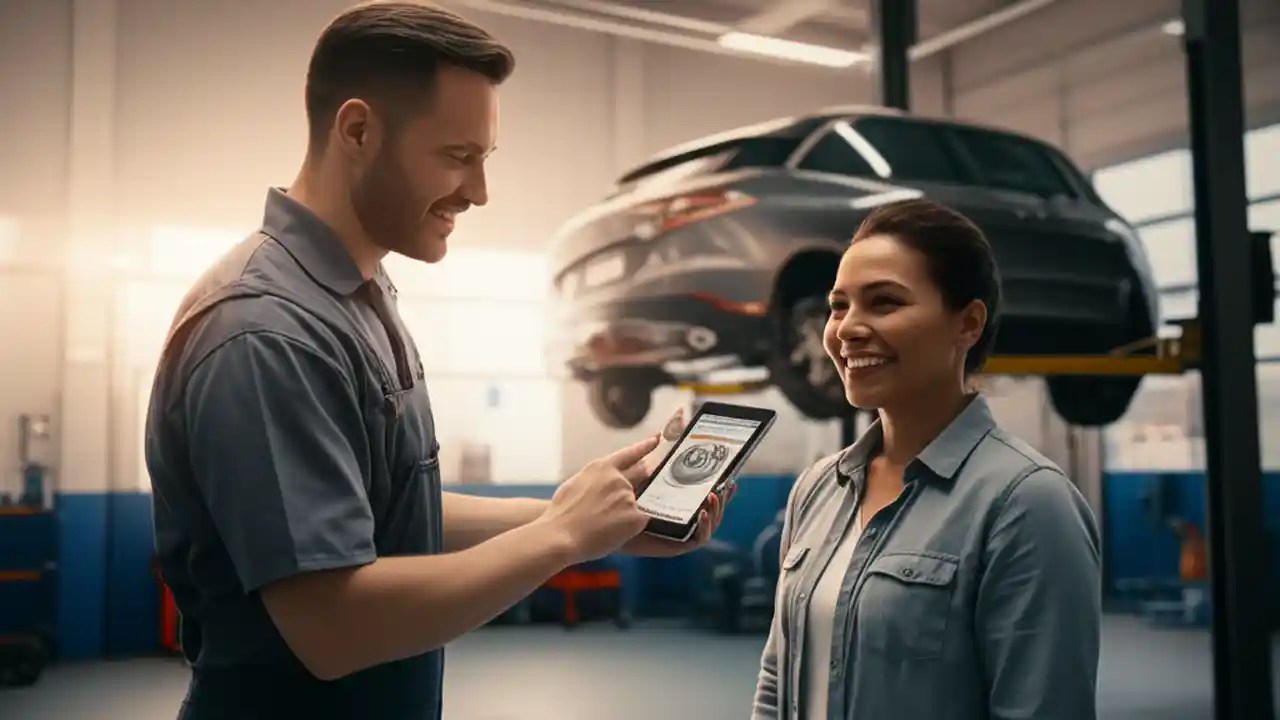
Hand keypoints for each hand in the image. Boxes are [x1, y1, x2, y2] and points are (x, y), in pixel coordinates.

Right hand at [540, 435, 659, 563]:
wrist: (561, 535)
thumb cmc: (561, 514)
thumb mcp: (576, 484)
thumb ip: (595, 480)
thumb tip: (604, 485)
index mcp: (602, 467)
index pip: (629, 454)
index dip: (645, 446)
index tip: (657, 438)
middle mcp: (618, 478)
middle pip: (641, 475)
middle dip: (645, 478)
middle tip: (646, 482)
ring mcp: (629, 497)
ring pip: (638, 503)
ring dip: (629, 511)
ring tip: (608, 523)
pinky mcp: (636, 516)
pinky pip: (639, 522)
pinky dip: (631, 528)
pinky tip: (614, 533)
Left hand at [620, 407, 736, 557]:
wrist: (590, 525)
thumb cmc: (607, 500)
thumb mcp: (630, 473)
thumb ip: (646, 456)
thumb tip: (661, 434)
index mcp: (674, 504)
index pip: (703, 497)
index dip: (721, 489)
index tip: (731, 477)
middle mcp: (678, 520)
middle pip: (710, 511)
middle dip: (724, 498)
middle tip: (728, 484)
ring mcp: (676, 534)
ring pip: (708, 526)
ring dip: (717, 512)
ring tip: (713, 496)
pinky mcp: (671, 546)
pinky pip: (696, 541)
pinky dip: (704, 529)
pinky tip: (702, 514)